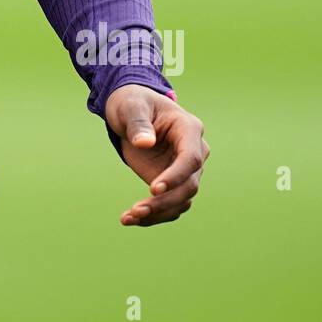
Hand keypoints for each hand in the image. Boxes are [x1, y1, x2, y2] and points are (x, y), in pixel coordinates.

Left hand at [105, 85, 208, 226]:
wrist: (131, 111)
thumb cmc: (133, 103)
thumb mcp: (131, 106)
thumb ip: (138, 123)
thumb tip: (145, 143)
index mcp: (189, 129)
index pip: (191, 158)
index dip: (175, 175)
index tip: (153, 189)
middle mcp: (193, 152)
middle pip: (189, 185)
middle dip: (164, 201)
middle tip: (136, 210)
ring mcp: (185, 170)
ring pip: (181, 200)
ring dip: (157, 213)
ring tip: (128, 218)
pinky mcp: (172, 182)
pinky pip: (169, 205)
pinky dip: (153, 215)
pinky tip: (130, 219)